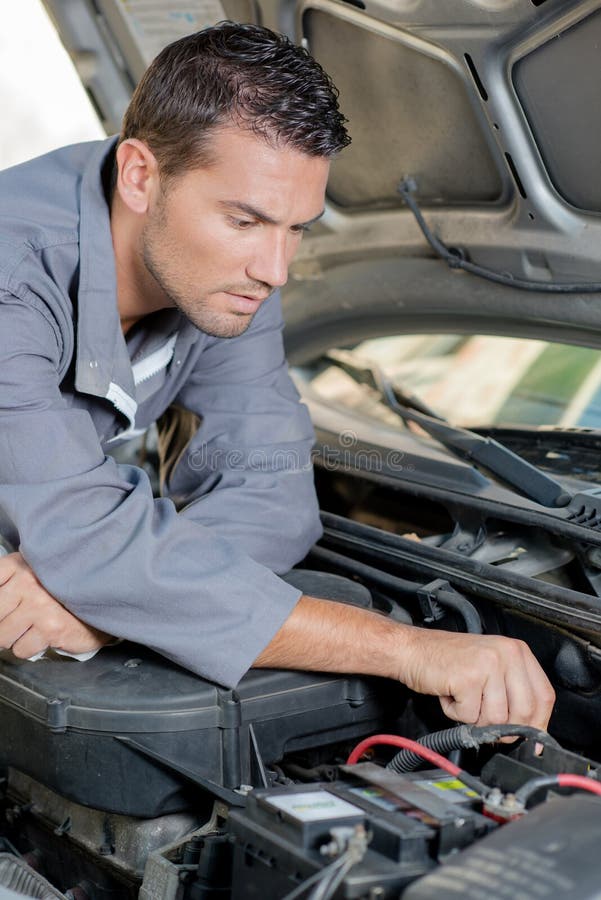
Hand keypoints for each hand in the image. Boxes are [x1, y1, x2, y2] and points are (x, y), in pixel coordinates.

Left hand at [0, 551, 110, 658]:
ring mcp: (39, 606)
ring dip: (14, 638)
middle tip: (18, 621)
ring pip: (3, 637)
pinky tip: (42, 635)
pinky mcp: (51, 628)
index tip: (7, 609)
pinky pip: (21, 649)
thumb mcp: (29, 573)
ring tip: (30, 628)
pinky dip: (29, 648)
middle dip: (2, 624)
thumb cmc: (59, 588)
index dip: (0, 606)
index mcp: (19, 565)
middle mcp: (27, 583)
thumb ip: (5, 583)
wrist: (100, 599)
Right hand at [400, 627, 554, 730]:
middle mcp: (506, 654)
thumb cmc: (449, 660)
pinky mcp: (468, 678)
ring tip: (463, 698)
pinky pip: (471, 716)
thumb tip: (532, 737)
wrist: (413, 649)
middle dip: (505, 728)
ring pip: (497, 718)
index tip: (531, 740)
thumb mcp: (491, 669)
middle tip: (485, 721)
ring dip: (475, 719)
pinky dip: (456, 714)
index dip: (539, 723)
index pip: (544, 696)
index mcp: (517, 651)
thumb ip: (514, 694)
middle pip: (525, 711)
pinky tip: (450, 694)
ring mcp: (488, 664)